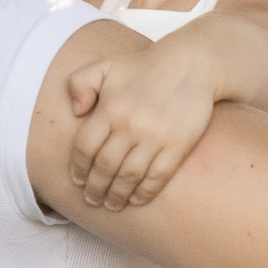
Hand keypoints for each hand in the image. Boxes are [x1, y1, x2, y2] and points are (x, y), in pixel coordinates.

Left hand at [66, 36, 219, 209]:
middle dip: (96, 188)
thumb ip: (79, 83)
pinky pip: (158, 175)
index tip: (77, 181)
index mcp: (109, 108)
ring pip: (129, 175)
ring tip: (112, 204)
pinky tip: (137, 199)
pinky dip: (146, 191)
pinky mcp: (178, 144)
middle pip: (105, 167)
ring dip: (118, 195)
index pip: (85, 148)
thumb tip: (75, 112)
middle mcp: (129, 125)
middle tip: (92, 200)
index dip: (79, 168)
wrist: (192, 64)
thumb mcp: (105, 66)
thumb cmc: (144, 67)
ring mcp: (155, 136)